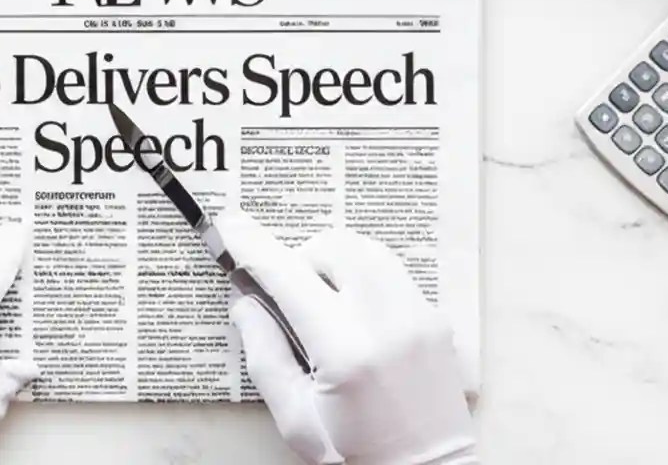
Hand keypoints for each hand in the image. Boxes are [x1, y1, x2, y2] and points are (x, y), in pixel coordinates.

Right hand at [220, 212, 476, 464]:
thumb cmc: (354, 452)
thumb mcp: (294, 417)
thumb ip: (264, 354)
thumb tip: (246, 302)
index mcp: (346, 352)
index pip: (289, 278)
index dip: (254, 247)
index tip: (230, 225)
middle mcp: (388, 323)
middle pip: (334, 246)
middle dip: (301, 257)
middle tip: (290, 295)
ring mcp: (419, 317)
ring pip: (368, 249)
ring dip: (335, 262)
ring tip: (324, 301)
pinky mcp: (436, 319)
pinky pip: (392, 272)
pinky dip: (364, 279)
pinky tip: (356, 315)